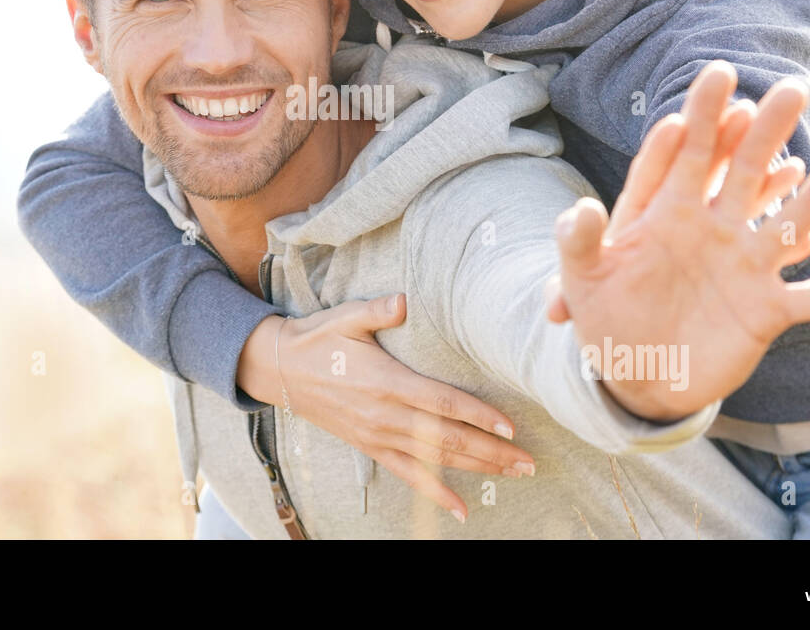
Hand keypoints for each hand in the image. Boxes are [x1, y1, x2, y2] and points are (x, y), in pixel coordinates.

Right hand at [237, 294, 534, 521]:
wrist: (279, 370)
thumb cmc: (318, 339)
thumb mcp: (345, 317)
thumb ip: (378, 310)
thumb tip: (404, 301)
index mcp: (386, 382)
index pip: (442, 402)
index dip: (477, 416)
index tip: (510, 427)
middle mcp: (386, 415)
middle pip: (448, 438)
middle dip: (493, 451)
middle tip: (530, 460)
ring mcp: (379, 436)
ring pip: (436, 459)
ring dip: (478, 468)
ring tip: (514, 474)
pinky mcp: (371, 448)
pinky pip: (408, 476)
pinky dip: (436, 494)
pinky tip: (462, 509)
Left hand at [545, 60, 809, 420]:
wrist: (637, 372)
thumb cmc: (605, 318)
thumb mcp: (583, 280)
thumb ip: (579, 244)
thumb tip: (583, 210)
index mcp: (665, 215)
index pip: (683, 156)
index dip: (700, 119)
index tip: (717, 79)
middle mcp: (712, 231)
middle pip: (742, 171)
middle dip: (765, 132)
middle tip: (792, 88)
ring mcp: (743, 268)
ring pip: (787, 225)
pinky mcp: (764, 311)